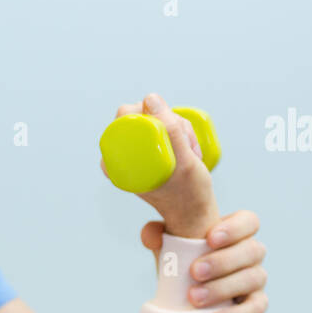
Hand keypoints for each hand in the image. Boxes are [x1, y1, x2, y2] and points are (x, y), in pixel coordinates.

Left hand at [101, 93, 218, 237]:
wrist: (195, 215)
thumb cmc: (189, 193)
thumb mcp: (184, 160)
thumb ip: (169, 129)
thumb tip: (149, 98)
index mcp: (116, 162)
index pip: (125, 115)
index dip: (154, 115)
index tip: (175, 134)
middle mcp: (124, 158)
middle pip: (143, 115)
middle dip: (171, 122)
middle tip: (188, 144)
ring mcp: (138, 156)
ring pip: (157, 121)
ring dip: (180, 130)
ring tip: (192, 153)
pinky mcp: (152, 155)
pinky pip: (165, 131)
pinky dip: (181, 135)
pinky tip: (192, 151)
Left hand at [140, 210, 268, 312]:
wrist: (183, 301)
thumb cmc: (180, 265)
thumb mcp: (168, 249)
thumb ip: (157, 235)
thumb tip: (151, 235)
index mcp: (236, 233)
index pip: (249, 222)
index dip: (235, 228)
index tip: (209, 239)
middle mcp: (251, 253)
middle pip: (253, 250)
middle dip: (223, 261)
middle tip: (194, 272)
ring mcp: (256, 279)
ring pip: (253, 279)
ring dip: (223, 288)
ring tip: (194, 298)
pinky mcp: (255, 305)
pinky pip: (256, 309)